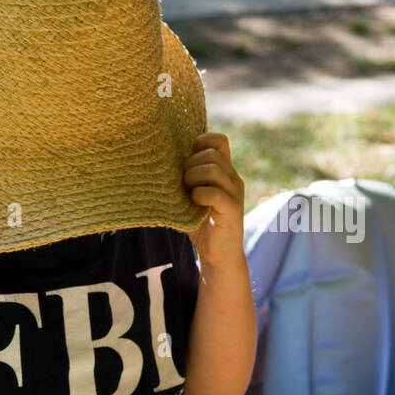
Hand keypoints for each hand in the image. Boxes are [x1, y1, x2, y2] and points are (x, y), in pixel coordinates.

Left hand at [182, 133, 244, 268]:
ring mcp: (235, 193)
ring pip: (214, 169)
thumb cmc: (200, 222)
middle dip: (191, 164)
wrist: (218, 255)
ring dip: (193, 178)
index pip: (218, 140)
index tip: (186, 159)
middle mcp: (233, 178)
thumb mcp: (192, 193)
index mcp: (224, 170)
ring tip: (188, 192)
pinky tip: (195, 204)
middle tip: (184, 183)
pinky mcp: (233, 210)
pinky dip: (199, 195)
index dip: (200, 142)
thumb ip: (186, 175)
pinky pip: (215, 193)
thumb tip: (159, 156)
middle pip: (212, 153)